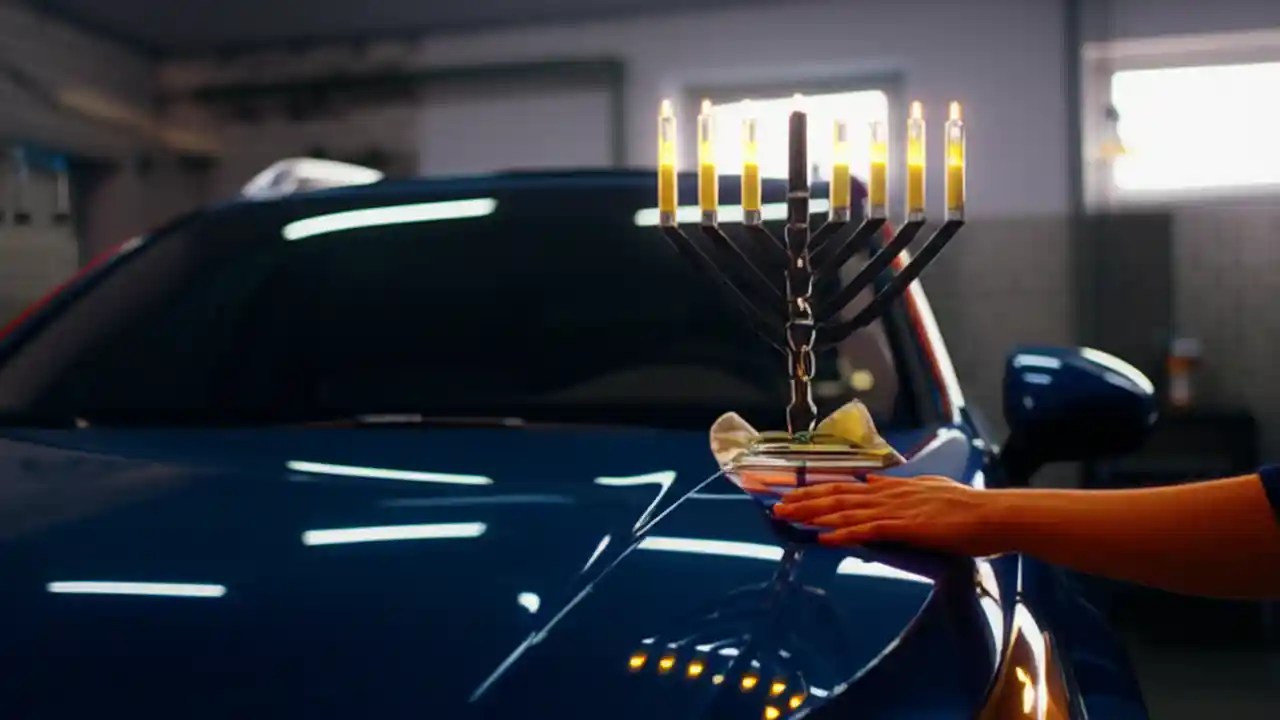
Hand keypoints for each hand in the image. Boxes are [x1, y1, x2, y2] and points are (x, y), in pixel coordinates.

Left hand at [770, 474, 1013, 555]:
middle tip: (776, 506)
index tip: (791, 493)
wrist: (994, 515)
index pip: (846, 487)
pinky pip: (870, 530)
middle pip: (838, 496)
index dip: (816, 490)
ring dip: (814, 514)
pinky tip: (824, 538)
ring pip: (847, 510)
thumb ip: (898, 486)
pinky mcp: (908, 527)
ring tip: (789, 517)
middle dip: (804, 500)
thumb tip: (872, 481)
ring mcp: (898, 510)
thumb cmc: (967, 508)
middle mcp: (890, 494)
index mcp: (894, 488)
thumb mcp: (928, 488)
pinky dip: (844, 533)